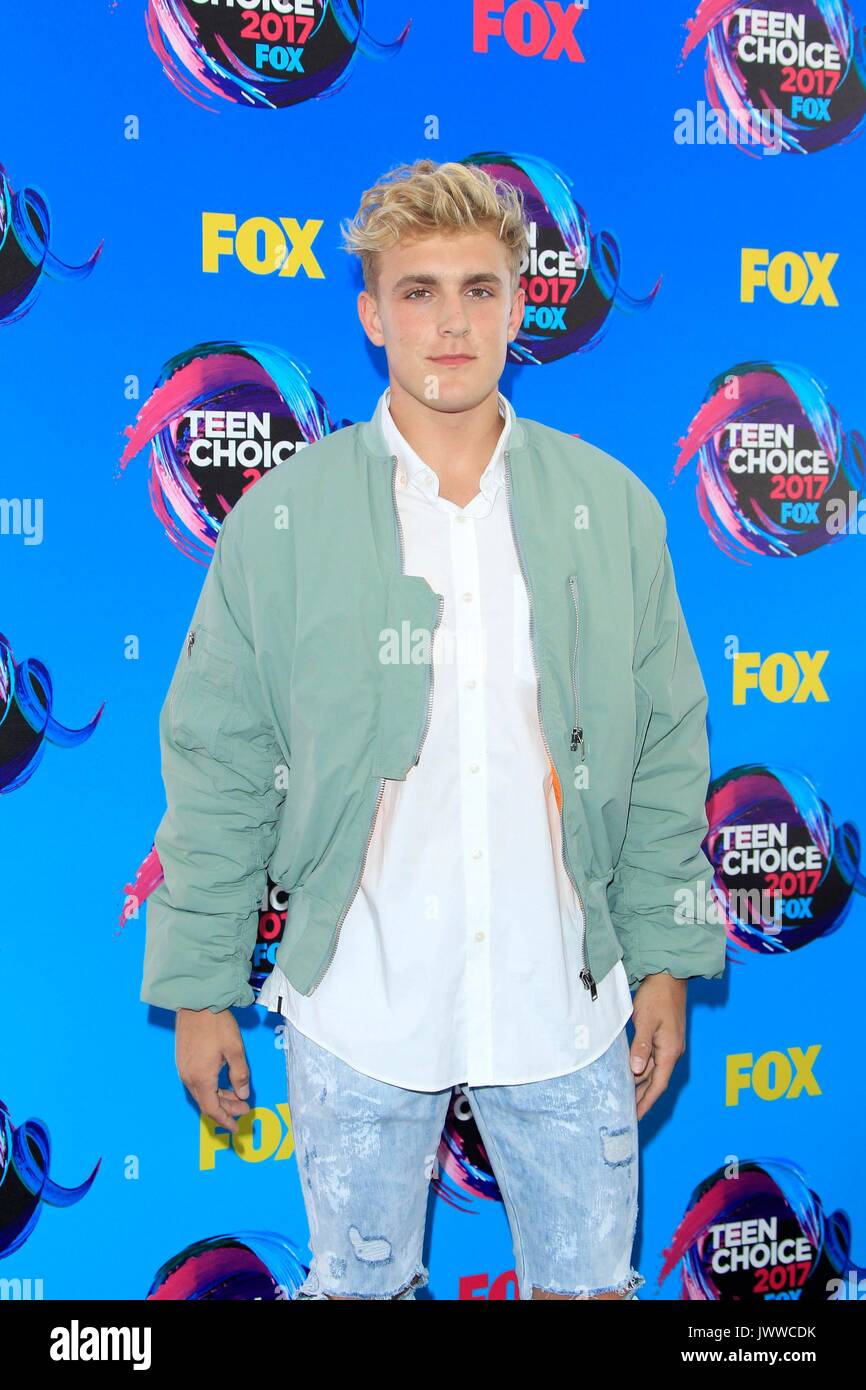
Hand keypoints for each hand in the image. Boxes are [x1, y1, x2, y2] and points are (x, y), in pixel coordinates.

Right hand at [175, 1007, 251, 1134]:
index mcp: (201, 1078)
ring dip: (218, 1098)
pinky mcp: (182, 1060)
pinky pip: (196, 1082)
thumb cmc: (216, 1025)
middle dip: (225, 1109)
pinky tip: (222, 1082)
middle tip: (243, 1107)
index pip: (212, 1109)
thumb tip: (242, 1095)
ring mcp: (183, 1069)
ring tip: (236, 1095)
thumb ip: (239, 1075)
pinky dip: (210, 1088)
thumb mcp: (235, 1050)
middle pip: (206, 1102)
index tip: (235, 1127)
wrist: (195, 1002)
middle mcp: (188, 1077)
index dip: (225, 1120)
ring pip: (201, 1093)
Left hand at [628, 974, 686, 1120]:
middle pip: (655, 1081)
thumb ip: (641, 1046)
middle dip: (641, 1097)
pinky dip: (641, 1070)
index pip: (658, 1085)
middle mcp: (671, 1052)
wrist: (668, 977)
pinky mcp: (663, 1038)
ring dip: (640, 1084)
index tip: (635, 1117)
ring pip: (652, 1071)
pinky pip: (651, 1060)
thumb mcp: (646, 1021)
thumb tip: (636, 1070)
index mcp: (670, 1052)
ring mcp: (668, 1045)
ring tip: (623, 1097)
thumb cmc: (657, 997)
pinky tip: (630, 1073)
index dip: (646, 1102)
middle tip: (623, 1112)